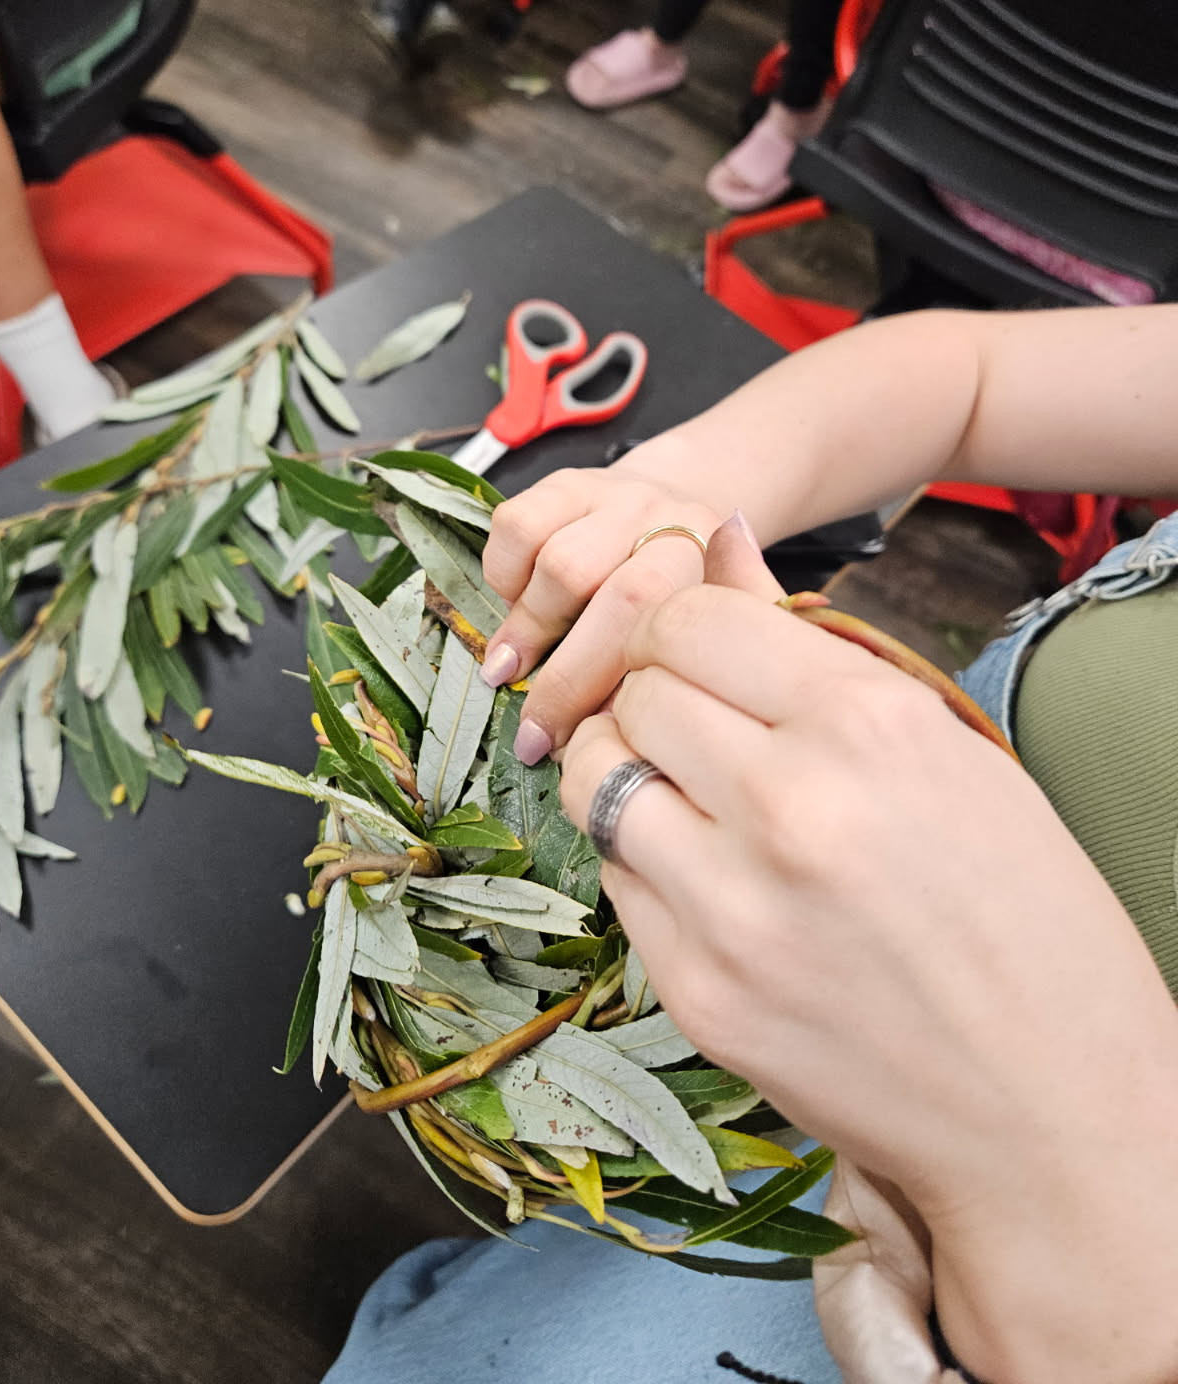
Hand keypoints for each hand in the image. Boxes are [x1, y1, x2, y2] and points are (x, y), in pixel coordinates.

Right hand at [480, 457, 726, 763]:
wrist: (678, 501)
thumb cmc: (675, 594)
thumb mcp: (691, 640)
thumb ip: (660, 680)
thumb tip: (600, 744)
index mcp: (719, 578)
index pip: (665, 640)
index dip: (611, 698)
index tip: (569, 748)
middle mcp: (678, 529)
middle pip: (619, 605)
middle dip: (565, 680)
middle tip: (531, 730)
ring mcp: (624, 499)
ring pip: (562, 565)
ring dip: (528, 627)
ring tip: (512, 663)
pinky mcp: (571, 480)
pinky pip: (517, 525)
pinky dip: (503, 573)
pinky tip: (514, 597)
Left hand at [560, 521, 1177, 1383]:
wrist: (1053, 1110)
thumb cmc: (1025, 916)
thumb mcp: (945, 750)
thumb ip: (814, 643)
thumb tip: (718, 540)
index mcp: (868, 724)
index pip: (691, 619)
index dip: (684, 626)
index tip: (703, 653)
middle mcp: (790, 807)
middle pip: (635, 690)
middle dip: (652, 691)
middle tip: (695, 723)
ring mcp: (732, 910)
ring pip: (596, 778)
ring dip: (625, 767)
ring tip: (684, 790)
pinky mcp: (695, 993)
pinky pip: (613, 879)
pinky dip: (640, 859)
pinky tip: (703, 873)